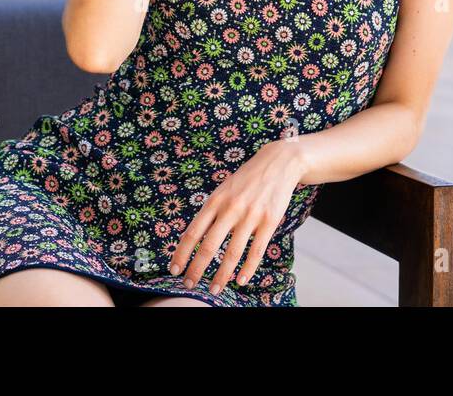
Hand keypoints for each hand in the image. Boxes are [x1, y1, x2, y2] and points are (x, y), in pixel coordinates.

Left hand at [168, 138, 304, 295]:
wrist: (278, 163)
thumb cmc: (247, 179)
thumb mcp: (223, 189)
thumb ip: (211, 211)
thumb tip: (194, 239)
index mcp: (215, 201)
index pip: (193, 232)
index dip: (181, 254)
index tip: (174, 270)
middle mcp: (230, 209)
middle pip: (209, 246)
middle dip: (196, 269)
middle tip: (188, 285)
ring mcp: (251, 216)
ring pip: (233, 253)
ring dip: (221, 275)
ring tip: (214, 290)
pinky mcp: (269, 221)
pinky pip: (256, 251)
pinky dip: (247, 269)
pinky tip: (240, 281)